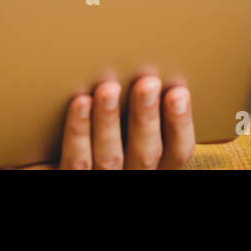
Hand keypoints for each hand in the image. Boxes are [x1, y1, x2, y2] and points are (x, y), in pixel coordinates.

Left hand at [53, 77, 194, 168]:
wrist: (71, 174)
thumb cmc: (105, 144)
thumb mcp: (133, 136)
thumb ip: (143, 116)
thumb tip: (156, 71)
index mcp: (154, 168)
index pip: (178, 152)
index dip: (180, 124)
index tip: (179, 92)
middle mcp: (132, 176)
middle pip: (145, 154)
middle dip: (146, 117)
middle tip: (147, 83)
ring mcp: (102, 180)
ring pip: (109, 157)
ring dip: (110, 121)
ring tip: (109, 89)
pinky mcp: (69, 178)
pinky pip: (76, 160)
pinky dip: (78, 132)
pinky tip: (80, 103)